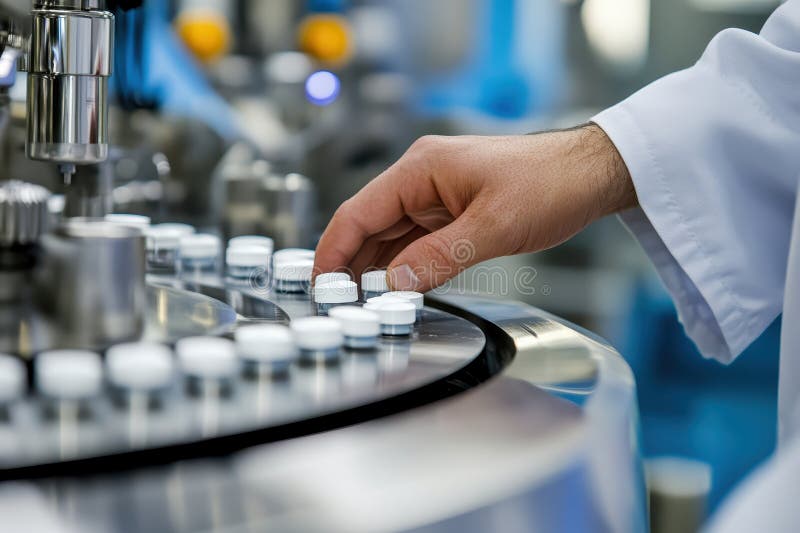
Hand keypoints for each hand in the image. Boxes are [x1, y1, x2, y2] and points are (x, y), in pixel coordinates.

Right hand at [314, 124, 635, 291]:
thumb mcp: (493, 226)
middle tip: (339, 305)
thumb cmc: (550, 182)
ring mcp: (436, 196)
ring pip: (390, 236)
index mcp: (421, 169)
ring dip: (376, 268)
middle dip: (350, 264)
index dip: (333, 249)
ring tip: (362, 303)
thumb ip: (439, 257)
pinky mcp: (452, 213)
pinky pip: (415, 242)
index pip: (359, 212)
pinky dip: (403, 266)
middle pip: (369, 225)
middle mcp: (421, 179)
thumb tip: (395, 285)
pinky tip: (396, 288)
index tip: (319, 284)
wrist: (591, 173)